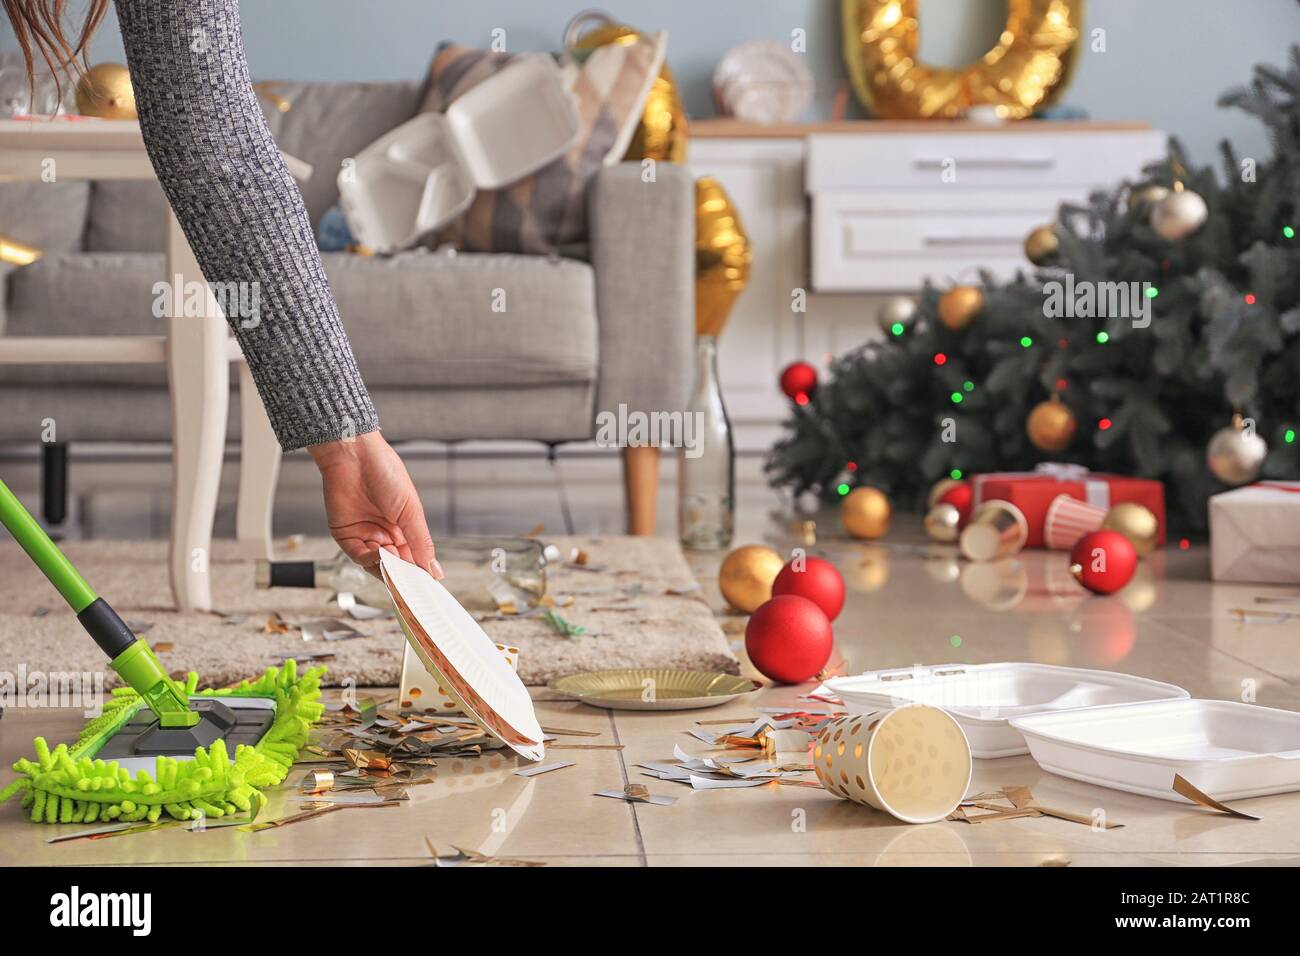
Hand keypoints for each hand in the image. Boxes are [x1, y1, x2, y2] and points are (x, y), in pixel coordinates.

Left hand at [307, 431, 441, 578]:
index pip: (413, 557)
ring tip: (396, 568)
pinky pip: (358, 556)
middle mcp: (384, 533)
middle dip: (402, 574)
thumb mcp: (411, 511)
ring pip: (376, 565)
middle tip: (411, 584)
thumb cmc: (385, 472)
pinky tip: (378, 556)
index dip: (419, 571)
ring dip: (385, 569)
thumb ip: (422, 542)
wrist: (355, 456)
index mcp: (404, 526)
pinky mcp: (346, 535)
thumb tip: (435, 569)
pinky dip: (369, 560)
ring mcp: (365, 534)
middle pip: (394, 565)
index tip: (427, 585)